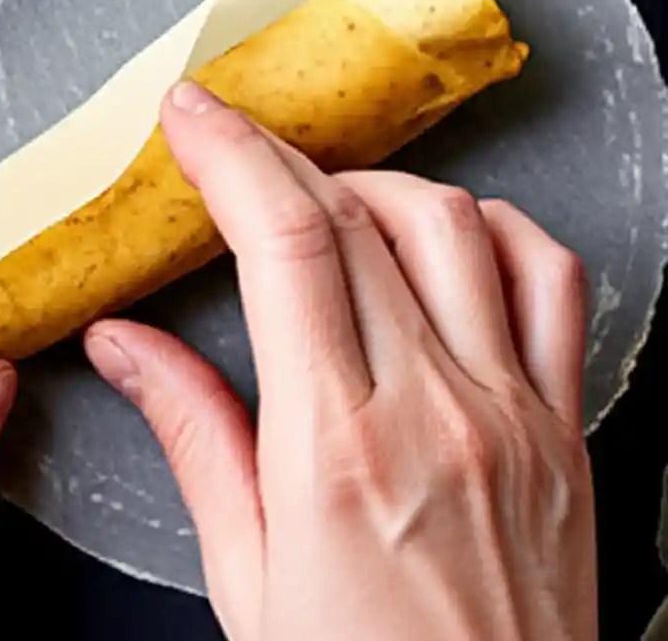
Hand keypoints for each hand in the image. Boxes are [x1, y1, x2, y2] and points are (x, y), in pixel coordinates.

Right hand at [85, 81, 596, 639]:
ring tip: (322, 205)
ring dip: (373, 187)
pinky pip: (551, 279)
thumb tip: (127, 347)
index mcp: (335, 447)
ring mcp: (513, 412)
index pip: (286, 245)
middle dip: (275, 156)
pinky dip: (491, 228)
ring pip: (452, 224)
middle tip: (226, 150)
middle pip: (356, 216)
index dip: (231, 157)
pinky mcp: (564, 428)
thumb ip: (192, 438)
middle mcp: (434, 409)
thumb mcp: (246, 572)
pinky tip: (444, 240)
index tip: (190, 120)